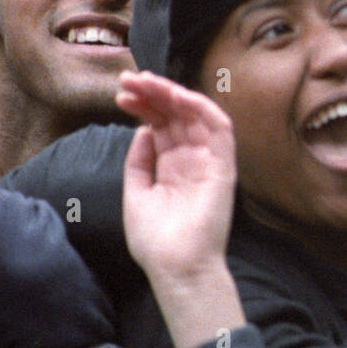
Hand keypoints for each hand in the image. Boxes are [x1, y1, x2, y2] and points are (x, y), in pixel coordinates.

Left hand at [119, 70, 236, 281]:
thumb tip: (143, 129)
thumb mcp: (136, 193)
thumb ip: (139, 161)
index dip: (143, 107)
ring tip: (146, 82)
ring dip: (173, 94)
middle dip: (153, 94)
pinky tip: (179, 96)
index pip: (161, 126)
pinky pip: (220, 129)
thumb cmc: (156, 240)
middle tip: (128, 79)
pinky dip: (202, 108)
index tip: (122, 94)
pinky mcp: (224, 167)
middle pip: (175, 116)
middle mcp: (192, 160)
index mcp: (172, 167)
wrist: (176, 268)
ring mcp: (209, 162)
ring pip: (196, 116)